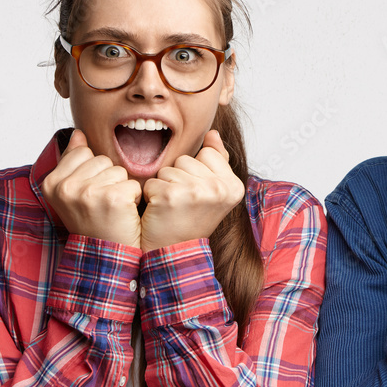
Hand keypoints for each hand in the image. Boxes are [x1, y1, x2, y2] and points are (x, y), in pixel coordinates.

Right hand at [40, 129, 142, 246]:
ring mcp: (88, 193)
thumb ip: (73, 160)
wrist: (104, 256)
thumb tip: (78, 134)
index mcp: (52, 183)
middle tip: (103, 204)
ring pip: (119, 171)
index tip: (89, 195)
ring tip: (112, 209)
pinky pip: (133, 184)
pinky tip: (124, 214)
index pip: (83, 152)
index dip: (93, 172)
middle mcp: (66, 187)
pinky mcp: (112, 199)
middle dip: (109, 179)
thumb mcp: (74, 192)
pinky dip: (134, 199)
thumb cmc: (92, 222)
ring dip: (122, 188)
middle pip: (102, 160)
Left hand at [139, 130, 244, 251]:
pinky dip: (151, 195)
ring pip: (168, 169)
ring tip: (173, 208)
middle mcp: (219, 188)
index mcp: (234, 186)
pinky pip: (152, 181)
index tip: (199, 196)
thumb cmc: (192, 219)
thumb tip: (213, 133)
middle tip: (184, 204)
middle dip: (179, 178)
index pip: (207, 154)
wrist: (175, 253)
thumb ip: (217, 160)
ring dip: (165, 186)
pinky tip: (161, 212)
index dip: (197, 172)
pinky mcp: (171, 196)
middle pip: (186, 160)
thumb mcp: (213, 191)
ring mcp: (196, 192)